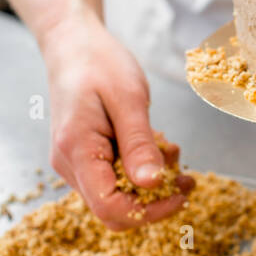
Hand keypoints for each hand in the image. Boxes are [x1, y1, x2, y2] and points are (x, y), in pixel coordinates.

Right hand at [41, 10, 193, 229]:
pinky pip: (113, 180)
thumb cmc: (98, 63)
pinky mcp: (83, 159)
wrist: (72, 45)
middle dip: (154, 201)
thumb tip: (153, 184)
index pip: (109, 207)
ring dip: (150, 184)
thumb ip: (139, 144)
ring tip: (172, 150)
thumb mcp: (128, 98)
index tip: (181, 194)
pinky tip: (155, 146)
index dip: (148, 211)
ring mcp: (73, 164)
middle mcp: (69, 164)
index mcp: (77, 149)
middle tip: (186, 178)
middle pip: (112, 210)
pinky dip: (139, 171)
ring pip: (115, 197)